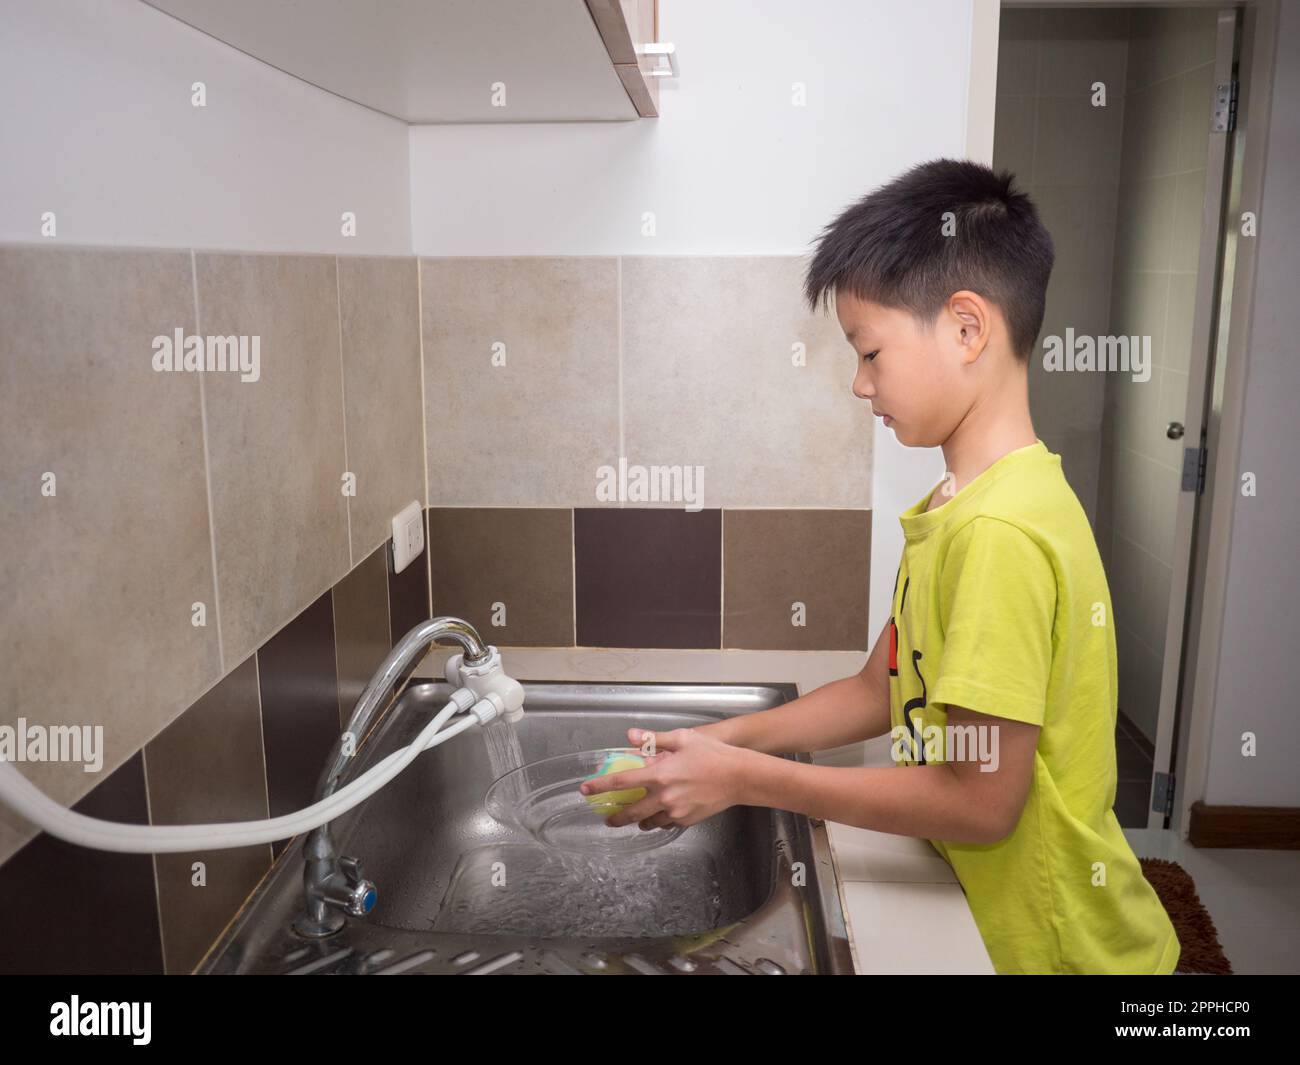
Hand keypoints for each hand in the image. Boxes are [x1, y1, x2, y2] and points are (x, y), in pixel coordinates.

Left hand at [578, 726, 752, 829]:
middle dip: (616, 817)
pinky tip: (661, 813)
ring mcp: (676, 811)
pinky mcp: (687, 819)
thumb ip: (654, 738)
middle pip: (631, 812)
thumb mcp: (682, 738)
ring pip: (649, 821)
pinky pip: (667, 822)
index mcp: (659, 774)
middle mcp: (664, 796)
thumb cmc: (712, 754)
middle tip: (608, 818)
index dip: (600, 787)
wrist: (739, 777)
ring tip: (636, 818)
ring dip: (640, 820)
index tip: (585, 790)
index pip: (621, 782)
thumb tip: (630, 735)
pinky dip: (660, 819)